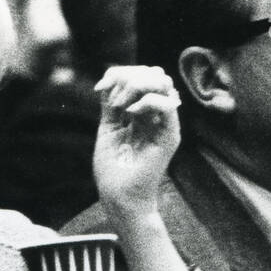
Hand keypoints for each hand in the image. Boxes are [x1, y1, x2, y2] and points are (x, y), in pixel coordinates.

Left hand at [93, 66, 180, 225]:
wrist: (120, 197)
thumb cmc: (113, 169)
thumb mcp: (108, 126)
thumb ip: (112, 102)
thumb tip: (111, 76)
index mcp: (144, 111)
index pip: (141, 74)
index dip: (120, 73)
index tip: (100, 88)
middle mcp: (157, 114)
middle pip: (153, 73)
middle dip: (128, 77)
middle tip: (112, 100)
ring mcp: (165, 124)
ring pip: (162, 82)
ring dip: (136, 87)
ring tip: (120, 106)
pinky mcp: (170, 136)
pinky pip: (167, 104)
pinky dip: (146, 101)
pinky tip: (130, 113)